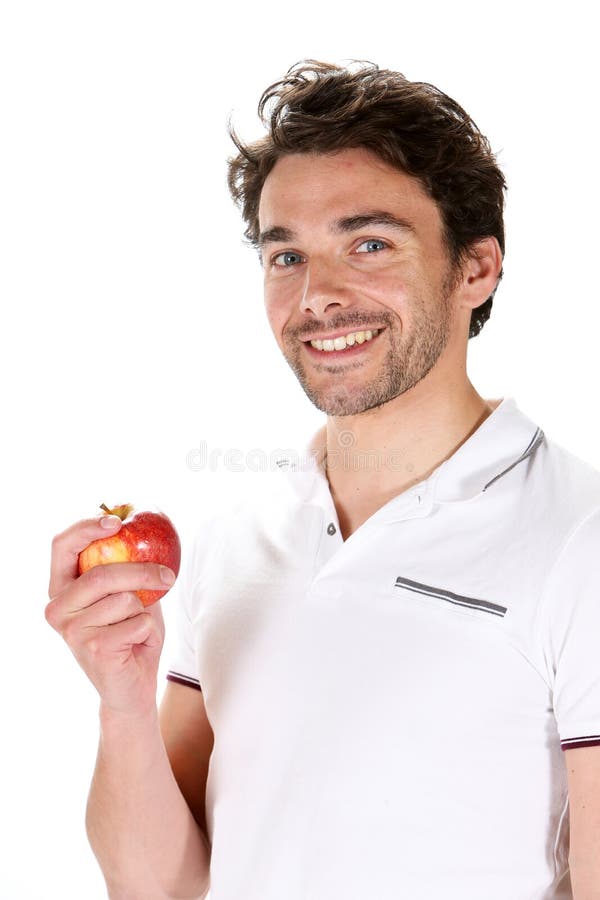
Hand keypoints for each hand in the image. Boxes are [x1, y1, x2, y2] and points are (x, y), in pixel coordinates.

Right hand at [45, 514, 175, 717]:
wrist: (132, 688)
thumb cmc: (131, 634)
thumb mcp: (129, 595)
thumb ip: (129, 568)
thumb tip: (150, 533)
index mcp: (61, 588)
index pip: (62, 546)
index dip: (86, 528)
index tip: (117, 522)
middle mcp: (58, 608)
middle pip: (101, 574)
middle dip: (142, 571)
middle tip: (168, 575)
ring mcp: (72, 631)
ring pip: (125, 600)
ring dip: (145, 610)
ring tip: (138, 626)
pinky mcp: (94, 649)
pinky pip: (138, 623)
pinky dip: (148, 631)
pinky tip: (136, 645)